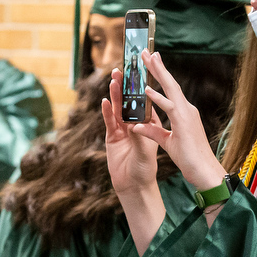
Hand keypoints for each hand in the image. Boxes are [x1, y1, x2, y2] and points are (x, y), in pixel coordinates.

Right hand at [102, 67, 160, 195]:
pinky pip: (110, 122)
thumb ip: (140, 137)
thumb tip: (135, 124)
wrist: (133, 186)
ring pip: (119, 109)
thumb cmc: (145, 169)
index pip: (147, 102)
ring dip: (116, 95)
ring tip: (113, 80)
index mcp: (151, 124)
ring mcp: (123, 130)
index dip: (145, 87)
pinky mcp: (112, 137)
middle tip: (122, 70)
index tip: (141, 72)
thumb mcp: (145, 151)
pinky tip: (104, 102)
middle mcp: (137, 125)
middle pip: (130, 101)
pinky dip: (107, 112)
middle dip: (126, 86)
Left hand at [133, 51, 225, 190]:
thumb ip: (153, 132)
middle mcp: (186, 109)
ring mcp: (187, 115)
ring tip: (147, 59)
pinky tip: (147, 89)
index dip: (160, 74)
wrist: (204, 171)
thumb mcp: (167, 142)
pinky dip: (158, 98)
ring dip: (158, 74)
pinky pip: (169, 108)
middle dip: (158, 67)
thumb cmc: (190, 158)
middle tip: (146, 51)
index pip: (170, 89)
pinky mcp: (184, 124)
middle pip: (170, 83)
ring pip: (171, 89)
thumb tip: (138, 125)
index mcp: (184, 112)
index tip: (152, 61)